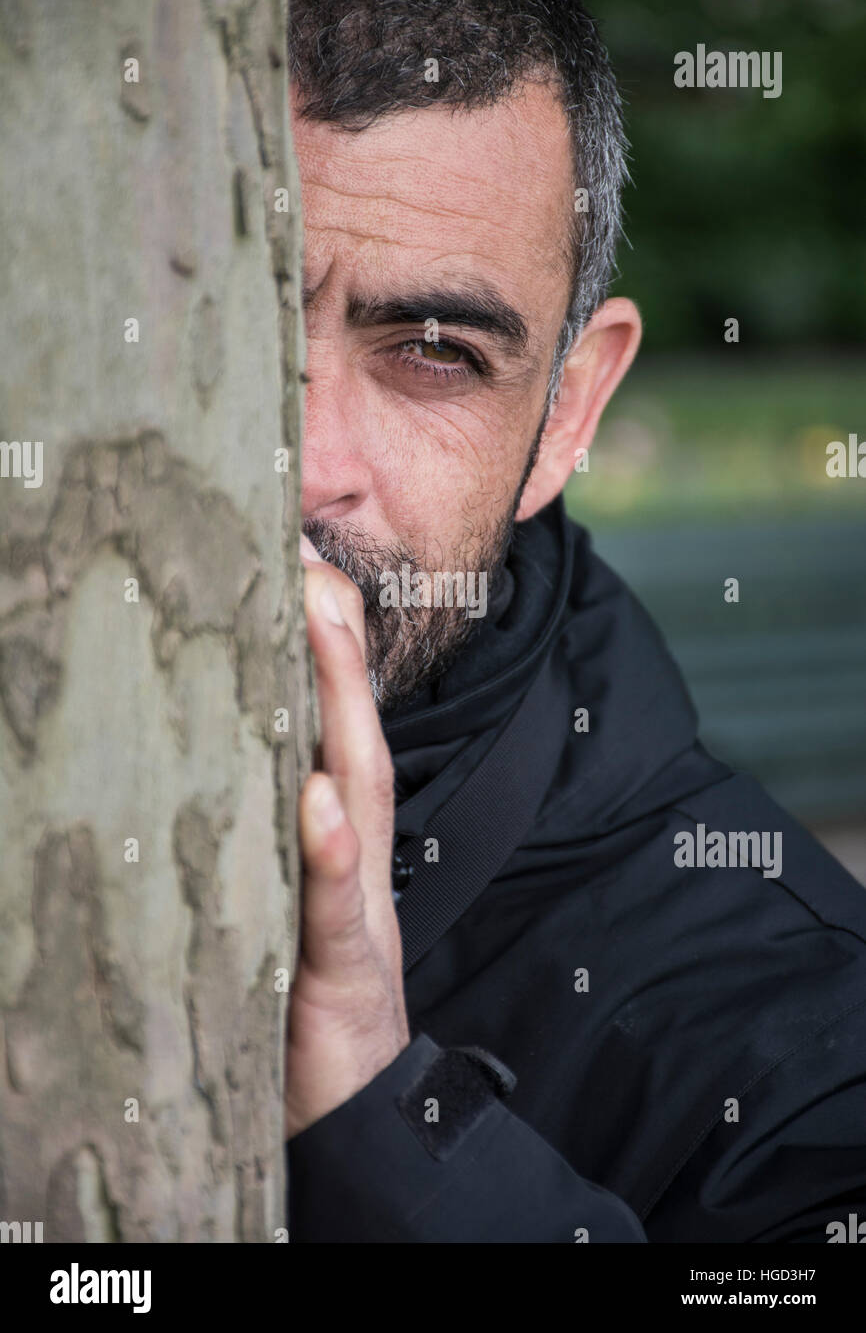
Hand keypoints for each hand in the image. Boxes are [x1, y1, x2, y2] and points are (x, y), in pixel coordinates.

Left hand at [284, 534, 410, 1139]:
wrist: (355, 1105)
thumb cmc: (308, 999)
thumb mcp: (286, 898)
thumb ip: (278, 833)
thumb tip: (245, 759)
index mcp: (342, 838)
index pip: (337, 728)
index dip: (324, 649)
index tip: (296, 564)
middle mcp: (358, 855)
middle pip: (355, 735)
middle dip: (338, 645)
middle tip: (311, 558)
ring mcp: (359, 907)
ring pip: (360, 792)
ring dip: (344, 707)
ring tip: (323, 623)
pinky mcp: (347, 969)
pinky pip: (340, 905)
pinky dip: (333, 851)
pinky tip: (320, 801)